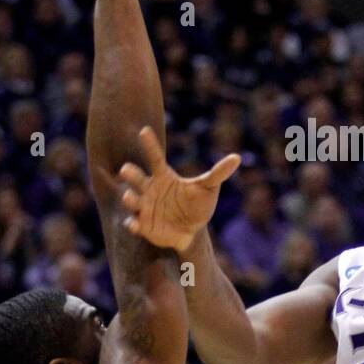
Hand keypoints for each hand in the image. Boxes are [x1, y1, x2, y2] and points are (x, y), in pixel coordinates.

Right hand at [118, 126, 239, 252]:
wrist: (191, 232)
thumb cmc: (197, 205)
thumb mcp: (208, 189)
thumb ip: (218, 173)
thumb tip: (237, 158)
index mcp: (164, 176)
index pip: (155, 157)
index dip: (150, 145)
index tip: (144, 131)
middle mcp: (150, 189)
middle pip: (137, 178)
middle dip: (130, 173)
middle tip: (126, 169)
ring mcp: (144, 207)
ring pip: (132, 199)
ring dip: (129, 198)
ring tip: (129, 196)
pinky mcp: (142, 225)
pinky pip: (133, 223)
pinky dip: (132, 224)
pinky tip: (134, 224)